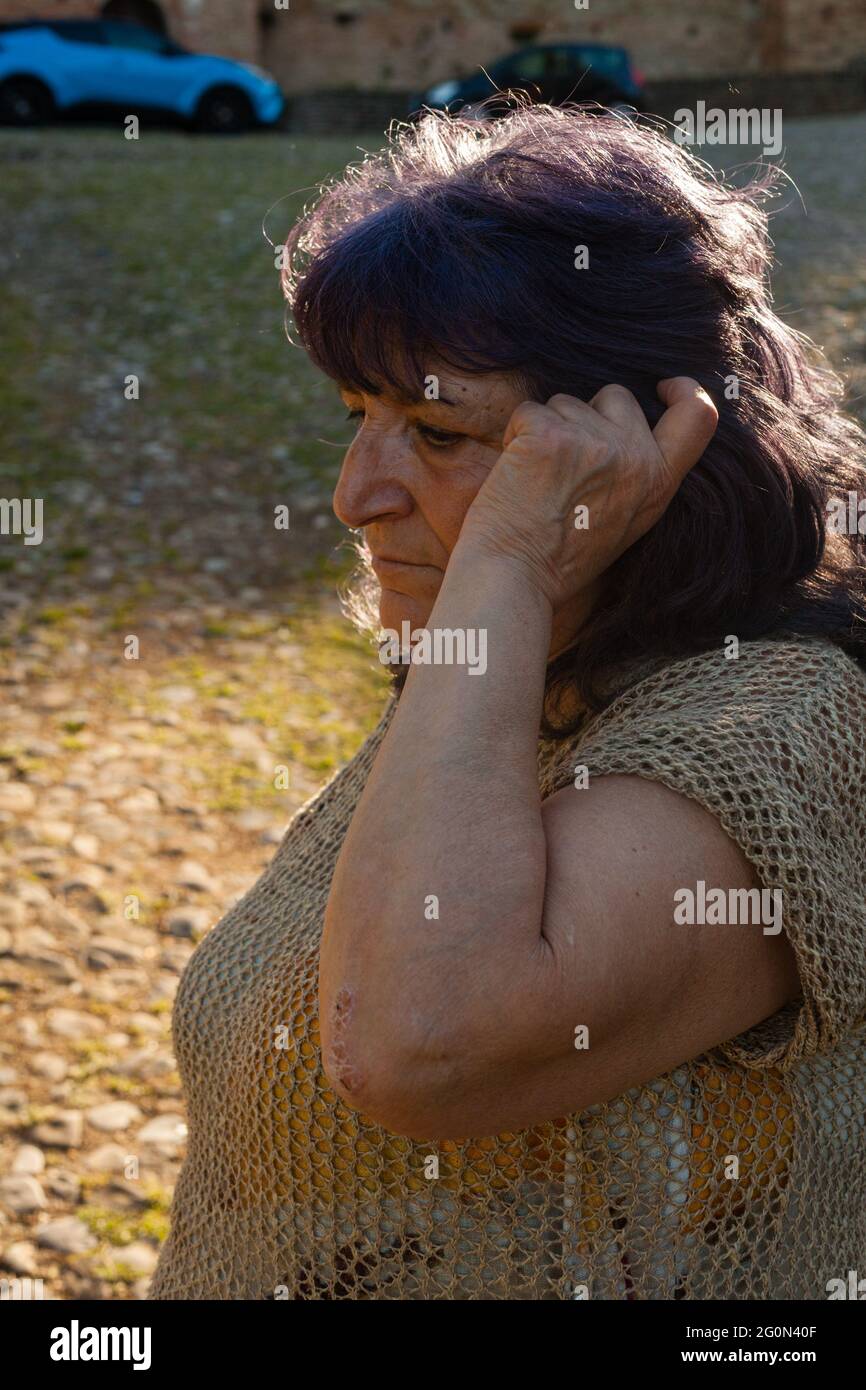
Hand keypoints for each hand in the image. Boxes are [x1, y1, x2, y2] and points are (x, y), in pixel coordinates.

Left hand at [459, 377, 718, 609]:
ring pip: (566, 403)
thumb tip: (626, 429)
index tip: (665, 385)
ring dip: (546, 430)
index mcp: (658, 483)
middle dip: (586, 416)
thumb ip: (636, 474)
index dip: (686, 390)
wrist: (513, 582)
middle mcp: (635, 458)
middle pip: (617, 397)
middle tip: (562, 469)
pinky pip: (528, 411)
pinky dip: (515, 436)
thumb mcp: (625, 522)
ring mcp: (594, 443)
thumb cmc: (558, 562)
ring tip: (536, 483)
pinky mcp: (549, 435)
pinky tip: (514, 475)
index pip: (698, 417)